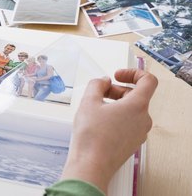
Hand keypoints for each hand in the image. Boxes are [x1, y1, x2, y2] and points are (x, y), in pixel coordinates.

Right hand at [61, 69, 157, 192]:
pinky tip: (99, 122)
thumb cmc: (92, 137)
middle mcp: (143, 119)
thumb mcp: (88, 101)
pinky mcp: (132, 142)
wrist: (91, 165)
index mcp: (137, 106)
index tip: (118, 75)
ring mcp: (139, 132)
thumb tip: (102, 81)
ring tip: (96, 108)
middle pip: (136, 95)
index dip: (133, 73)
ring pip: (131, 110)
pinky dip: (116, 117)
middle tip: (99, 92)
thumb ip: (96, 84)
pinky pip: (128, 123)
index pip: (148, 80)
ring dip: (115, 104)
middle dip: (117, 90)